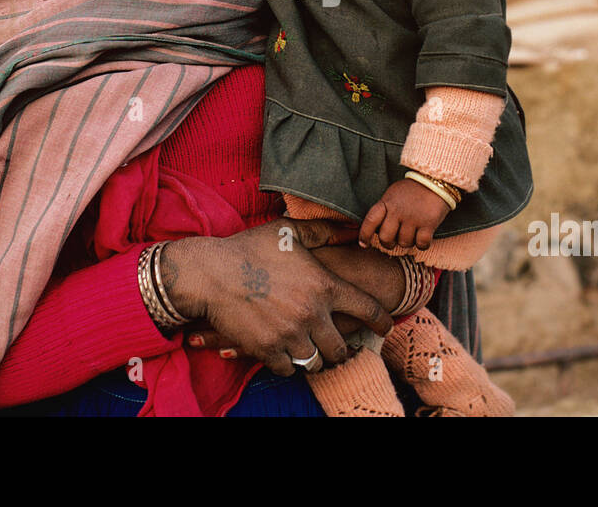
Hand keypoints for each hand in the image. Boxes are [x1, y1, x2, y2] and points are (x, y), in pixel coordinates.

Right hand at [160, 218, 392, 376]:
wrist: (211, 273)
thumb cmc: (250, 248)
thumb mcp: (289, 231)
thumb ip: (324, 231)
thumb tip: (351, 228)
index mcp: (324, 285)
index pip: (368, 310)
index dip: (382, 321)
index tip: (386, 326)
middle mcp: (312, 314)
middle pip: (342, 347)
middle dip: (342, 348)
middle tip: (337, 345)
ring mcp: (290, 335)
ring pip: (316, 362)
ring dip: (315, 357)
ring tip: (310, 350)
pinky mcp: (267, 350)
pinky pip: (289, 369)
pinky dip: (290, 364)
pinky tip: (286, 353)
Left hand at [359, 178, 449, 250]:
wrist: (436, 180)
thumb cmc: (412, 191)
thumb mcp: (392, 195)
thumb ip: (384, 210)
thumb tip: (374, 230)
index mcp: (386, 202)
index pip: (370, 221)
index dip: (364, 235)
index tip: (364, 244)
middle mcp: (397, 211)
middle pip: (385, 238)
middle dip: (389, 243)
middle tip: (394, 239)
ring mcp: (413, 218)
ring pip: (404, 243)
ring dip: (408, 242)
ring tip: (412, 232)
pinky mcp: (429, 223)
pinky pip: (421, 244)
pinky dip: (422, 244)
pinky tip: (423, 237)